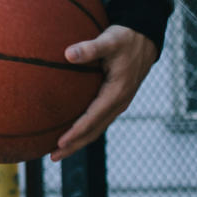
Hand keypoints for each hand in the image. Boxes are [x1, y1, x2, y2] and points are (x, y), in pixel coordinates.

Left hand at [49, 24, 158, 161]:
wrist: (144, 39)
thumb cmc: (124, 39)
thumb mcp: (109, 40)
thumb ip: (89, 48)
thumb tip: (67, 54)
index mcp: (116, 92)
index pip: (93, 117)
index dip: (76, 131)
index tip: (59, 142)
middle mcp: (118, 102)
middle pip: (93, 130)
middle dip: (74, 145)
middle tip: (52, 157)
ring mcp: (117, 103)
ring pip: (95, 128)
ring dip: (78, 141)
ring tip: (56, 153)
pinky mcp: (114, 100)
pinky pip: (97, 120)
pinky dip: (84, 130)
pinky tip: (69, 133)